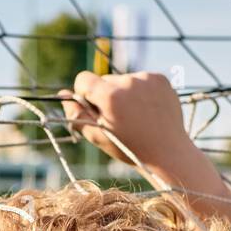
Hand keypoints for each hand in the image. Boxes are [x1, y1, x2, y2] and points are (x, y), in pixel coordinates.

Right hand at [61, 71, 230, 225]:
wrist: (168, 152)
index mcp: (110, 96)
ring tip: (135, 116)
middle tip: (118, 119)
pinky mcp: (160, 78)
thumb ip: (77, 115)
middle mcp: (128, 82)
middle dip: (105, 95)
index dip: (84, 94)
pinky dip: (140, 91)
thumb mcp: (98, 136)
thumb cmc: (129, 148)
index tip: (93, 109)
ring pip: (123, 80)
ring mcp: (146, 79)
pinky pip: (140, 79)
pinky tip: (146, 109)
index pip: (83, 79)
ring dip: (123, 93)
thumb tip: (62, 94)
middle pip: (104, 80)